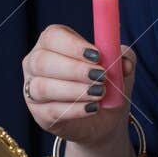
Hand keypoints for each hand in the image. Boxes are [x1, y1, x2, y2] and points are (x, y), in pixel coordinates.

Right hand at [22, 25, 135, 147]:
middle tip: (100, 76)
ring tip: (99, 93)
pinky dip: (75, 109)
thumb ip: (123, 58)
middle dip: (74, 69)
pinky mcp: (39, 114)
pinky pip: (50, 110)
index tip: (97, 56)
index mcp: (53, 43)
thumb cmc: (105, 82)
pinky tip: (93, 108)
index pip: (53, 37)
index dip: (73, 45)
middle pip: (43, 61)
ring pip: (43, 87)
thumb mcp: (119, 67)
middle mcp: (36, 63)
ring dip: (74, 90)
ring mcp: (33, 89)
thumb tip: (124, 63)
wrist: (103, 119)